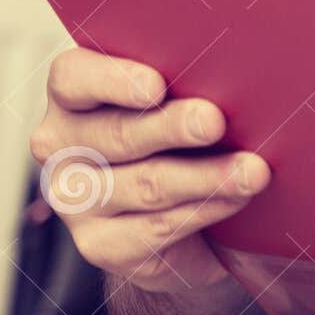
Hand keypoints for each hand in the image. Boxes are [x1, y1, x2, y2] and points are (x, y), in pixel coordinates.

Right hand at [30, 48, 270, 293]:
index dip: (114, 80)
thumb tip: (236, 69)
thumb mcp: (174, 94)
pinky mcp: (101, 245)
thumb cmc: (177, 127)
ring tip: (252, 171)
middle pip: (117, 134)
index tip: (157, 85)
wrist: (178, 204)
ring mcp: (77, 201)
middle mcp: (62, 147)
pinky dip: (205, 210)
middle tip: (215, 122)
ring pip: (145, 185)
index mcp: (72, 94)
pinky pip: (158, 228)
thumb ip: (184, 77)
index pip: (74, 78)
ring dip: (206, 177)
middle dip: (172, 128)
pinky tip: (236, 199)